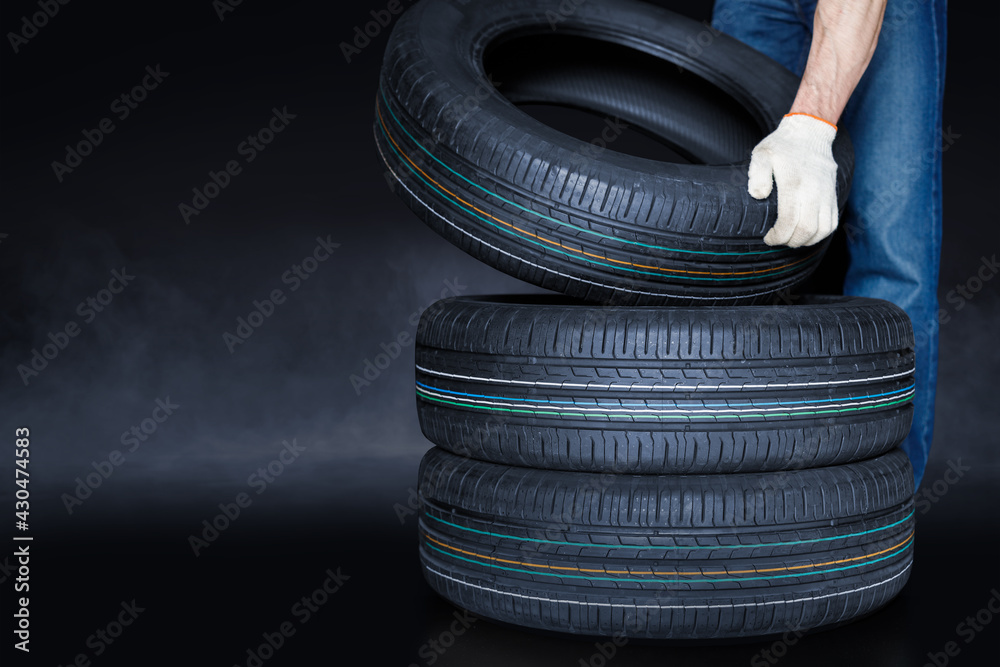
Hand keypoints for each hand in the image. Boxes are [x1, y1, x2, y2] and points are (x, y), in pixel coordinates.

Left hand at [748, 113, 839, 247]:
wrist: (809, 132)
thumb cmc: (782, 145)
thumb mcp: (762, 154)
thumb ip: (757, 174)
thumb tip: (758, 195)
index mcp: (794, 183)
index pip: (789, 221)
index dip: (779, 236)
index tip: (769, 238)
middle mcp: (813, 190)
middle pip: (807, 230)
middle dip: (790, 241)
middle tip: (778, 240)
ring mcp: (826, 193)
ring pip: (823, 229)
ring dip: (806, 240)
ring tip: (792, 239)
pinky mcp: (833, 194)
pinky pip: (832, 222)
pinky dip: (821, 234)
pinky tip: (807, 233)